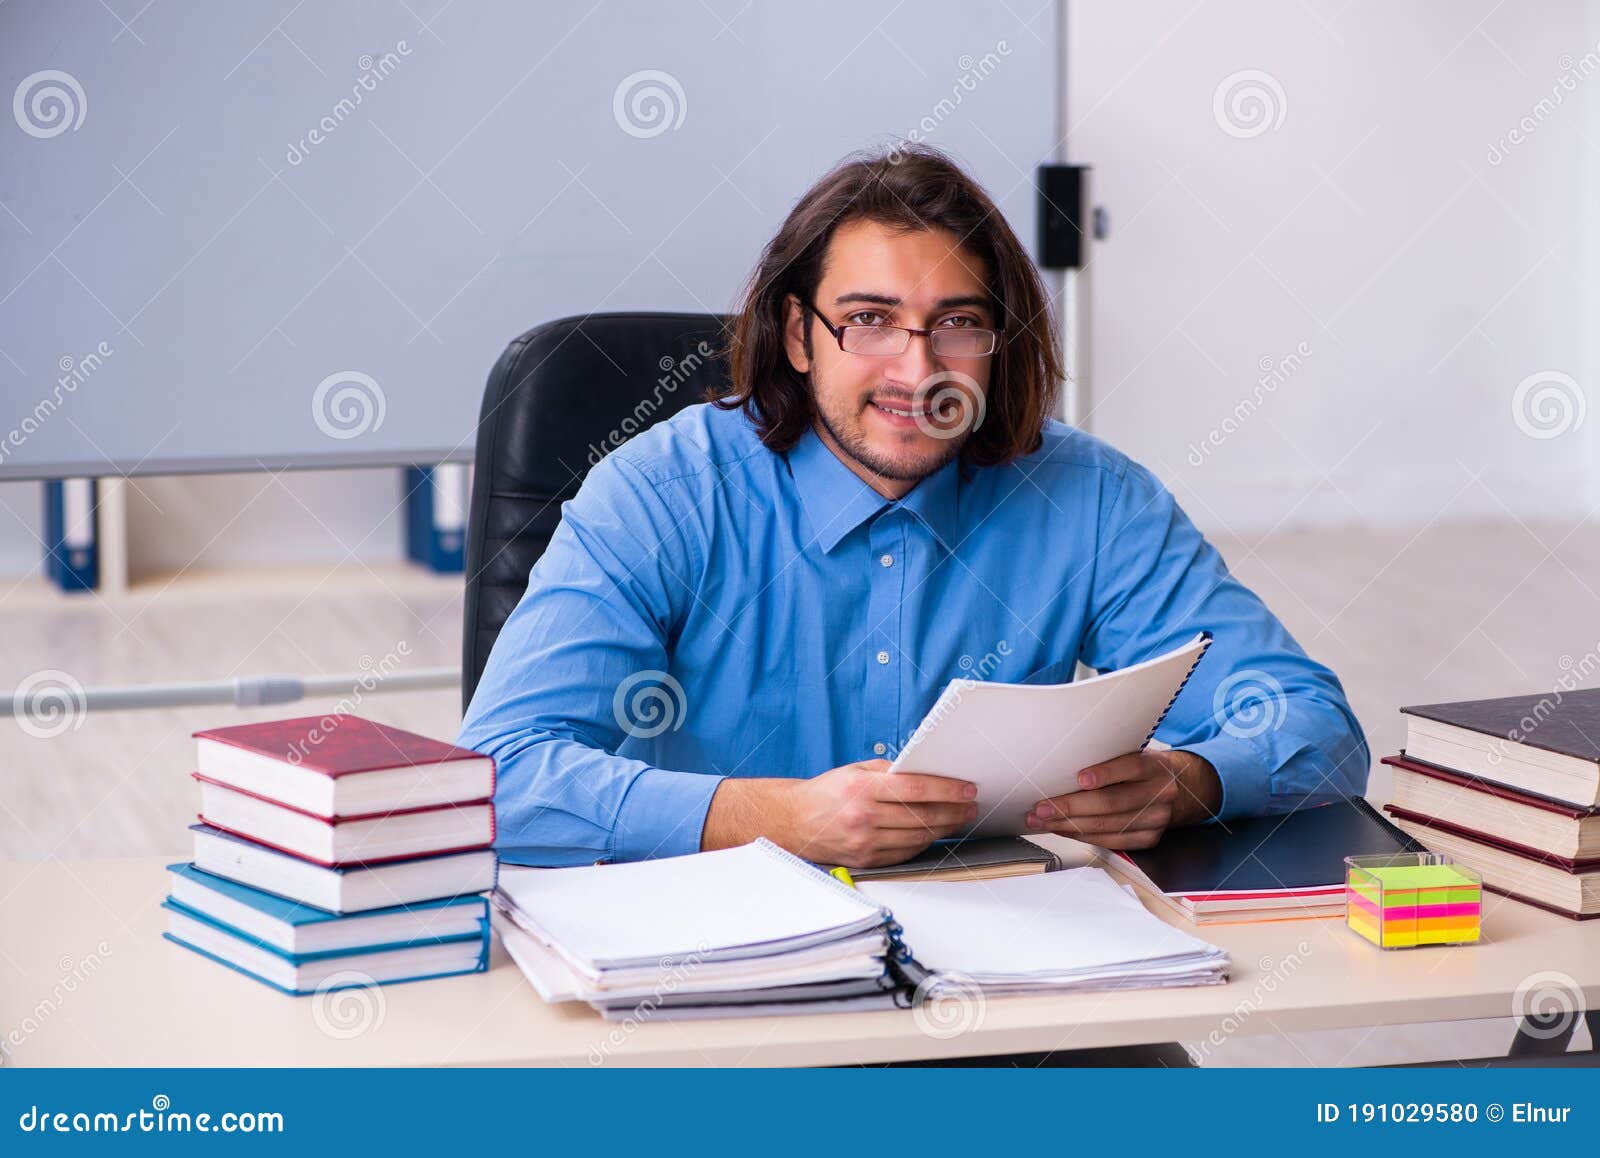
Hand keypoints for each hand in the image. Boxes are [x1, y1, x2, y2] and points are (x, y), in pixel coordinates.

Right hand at [701, 760, 977, 867]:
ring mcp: (865, 843)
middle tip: (971, 806)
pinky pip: (905, 854)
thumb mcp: (855, 771)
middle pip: (922, 816)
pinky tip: (935, 834)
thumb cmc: (827, 792)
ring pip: (918, 838)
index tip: (967, 789)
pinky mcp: (867, 860)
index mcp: (861, 789)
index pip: (915, 789)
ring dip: (944, 829)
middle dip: (953, 811)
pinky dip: (924, 843)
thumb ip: (889, 773)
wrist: (794, 822)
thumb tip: (928, 774)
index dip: (947, 789)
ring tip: (959, 819)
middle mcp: (863, 817)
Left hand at [1023, 749, 1220, 849]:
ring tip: (1041, 821)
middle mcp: (1159, 793)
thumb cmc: (1142, 768)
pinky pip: (1110, 842)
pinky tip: (1062, 829)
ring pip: (1107, 826)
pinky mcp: (1149, 839)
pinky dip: (1081, 836)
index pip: (1130, 767)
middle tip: (1040, 808)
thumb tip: (1061, 766)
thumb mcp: (1133, 753)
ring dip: (1068, 825)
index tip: (1080, 777)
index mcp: (1155, 767)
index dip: (1105, 773)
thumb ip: (1108, 757)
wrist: (1179, 788)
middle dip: (1070, 807)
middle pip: (1112, 803)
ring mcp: (1156, 820)